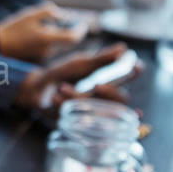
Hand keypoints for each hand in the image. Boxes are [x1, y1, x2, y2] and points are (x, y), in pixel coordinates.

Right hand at [0, 2, 87, 61]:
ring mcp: (43, 55)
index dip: (81, 30)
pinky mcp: (37, 57)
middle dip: (68, 29)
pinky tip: (37, 32)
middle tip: (67, 20)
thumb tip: (63, 15)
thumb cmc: (12, 29)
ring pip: (57, 43)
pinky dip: (48, 39)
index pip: (74, 37)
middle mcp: (49, 49)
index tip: (83, 23)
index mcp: (48, 38)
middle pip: (67, 40)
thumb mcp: (30, 15)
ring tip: (47, 23)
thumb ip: (49, 12)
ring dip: (57, 33)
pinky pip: (48, 46)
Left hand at [15, 42, 142, 114]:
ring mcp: (88, 113)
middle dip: (110, 94)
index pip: (124, 81)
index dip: (132, 75)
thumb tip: (123, 48)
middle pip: (119, 102)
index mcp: (103, 86)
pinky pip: (75, 118)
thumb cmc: (60, 75)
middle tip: (97, 85)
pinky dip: (64, 105)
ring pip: (95, 111)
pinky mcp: (74, 123)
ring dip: (78, 98)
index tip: (138, 66)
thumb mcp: (79, 64)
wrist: (34, 90)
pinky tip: (55, 98)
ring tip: (62, 87)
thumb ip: (101, 59)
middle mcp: (100, 102)